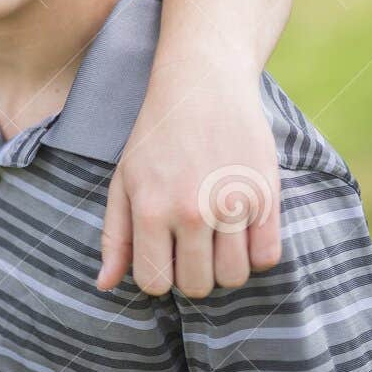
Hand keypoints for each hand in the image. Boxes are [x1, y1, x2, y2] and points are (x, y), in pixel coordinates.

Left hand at [97, 55, 282, 296]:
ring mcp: (233, 204)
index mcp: (152, 210)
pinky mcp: (266, 194)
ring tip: (215, 241)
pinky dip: (255, 255)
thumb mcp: (124, 181)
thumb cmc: (156, 136)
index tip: (163, 256)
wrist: (203, 85)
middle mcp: (193, 212)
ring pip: (233, 278)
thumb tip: (104, 285)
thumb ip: (115, 237)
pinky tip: (241, 234)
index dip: (158, 277)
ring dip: (223, 269)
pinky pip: (267, 257)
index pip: (155, 284)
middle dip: (191, 275)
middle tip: (190, 248)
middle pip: (197, 286)